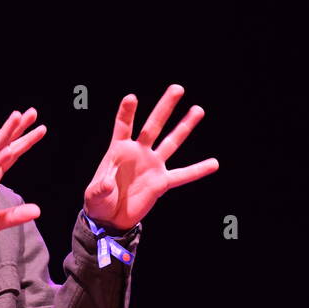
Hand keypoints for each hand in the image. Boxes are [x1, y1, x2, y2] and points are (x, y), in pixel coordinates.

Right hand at [0, 109, 45, 241]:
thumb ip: (16, 215)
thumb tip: (37, 210)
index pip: (10, 155)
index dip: (24, 141)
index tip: (40, 129)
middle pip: (3, 146)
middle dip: (17, 129)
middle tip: (32, 112)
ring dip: (6, 134)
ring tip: (18, 118)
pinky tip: (8, 151)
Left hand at [83, 85, 218, 231]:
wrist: (110, 218)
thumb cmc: (98, 202)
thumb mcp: (94, 195)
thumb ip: (100, 188)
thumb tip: (108, 184)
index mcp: (119, 150)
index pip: (123, 126)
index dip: (127, 113)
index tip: (131, 97)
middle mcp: (138, 152)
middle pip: (153, 126)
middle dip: (164, 108)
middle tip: (177, 88)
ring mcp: (152, 165)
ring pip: (171, 142)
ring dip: (185, 126)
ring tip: (198, 110)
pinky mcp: (161, 182)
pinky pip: (182, 176)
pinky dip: (198, 171)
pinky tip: (214, 163)